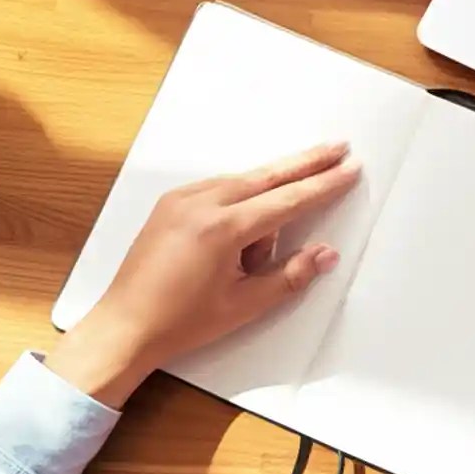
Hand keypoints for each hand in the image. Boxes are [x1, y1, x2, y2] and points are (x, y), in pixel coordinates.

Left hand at [46, 142, 361, 407]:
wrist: (124, 326)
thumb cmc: (181, 321)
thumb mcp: (245, 305)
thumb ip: (290, 275)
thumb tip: (325, 253)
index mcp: (222, 228)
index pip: (288, 200)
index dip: (324, 185)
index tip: (350, 169)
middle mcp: (201, 202)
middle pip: (269, 175)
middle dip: (307, 162)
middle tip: (339, 147)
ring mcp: (182, 198)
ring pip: (243, 184)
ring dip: (265, 202)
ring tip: (254, 260)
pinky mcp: (171, 203)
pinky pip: (219, 190)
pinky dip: (239, 202)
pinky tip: (239, 239)